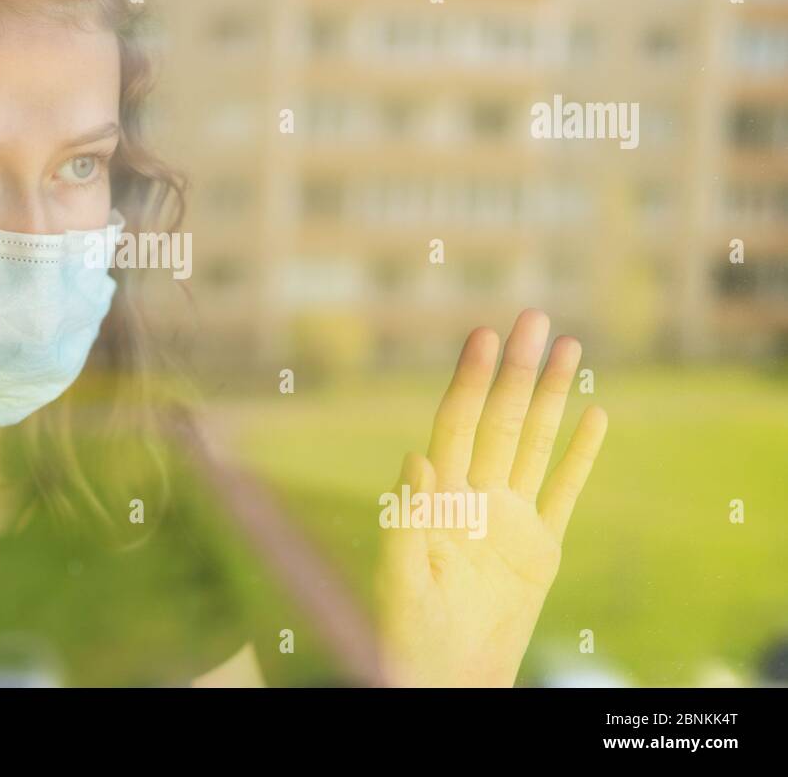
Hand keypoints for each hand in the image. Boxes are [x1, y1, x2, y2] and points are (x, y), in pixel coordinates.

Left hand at [373, 308, 607, 686]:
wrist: (448, 679)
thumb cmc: (409, 637)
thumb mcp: (399, 584)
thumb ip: (406, 523)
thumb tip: (415, 457)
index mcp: (438, 500)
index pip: (456, 426)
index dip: (470, 382)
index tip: (483, 337)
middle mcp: (475, 497)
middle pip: (500, 421)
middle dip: (517, 371)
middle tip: (534, 315)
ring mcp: (510, 518)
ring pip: (535, 444)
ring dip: (551, 396)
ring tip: (569, 346)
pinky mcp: (541, 548)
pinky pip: (565, 492)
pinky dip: (581, 456)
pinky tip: (594, 413)